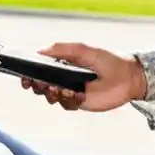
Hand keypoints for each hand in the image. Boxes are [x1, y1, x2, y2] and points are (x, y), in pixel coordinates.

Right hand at [20, 42, 146, 111]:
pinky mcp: (79, 102)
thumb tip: (40, 51)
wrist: (128, 77)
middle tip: (43, 84)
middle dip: (38, 85)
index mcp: (61, 63)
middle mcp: (62, 77)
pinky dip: (69, 100)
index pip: (39, 68)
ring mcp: (70, 90)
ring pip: (51, 96)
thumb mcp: (84, 50)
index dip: (29, 73)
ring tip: (62, 89)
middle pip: (41, 85)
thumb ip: (63, 49)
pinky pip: (66, 105)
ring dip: (53, 94)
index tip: (26, 76)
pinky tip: (77, 95)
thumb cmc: (107, 60)